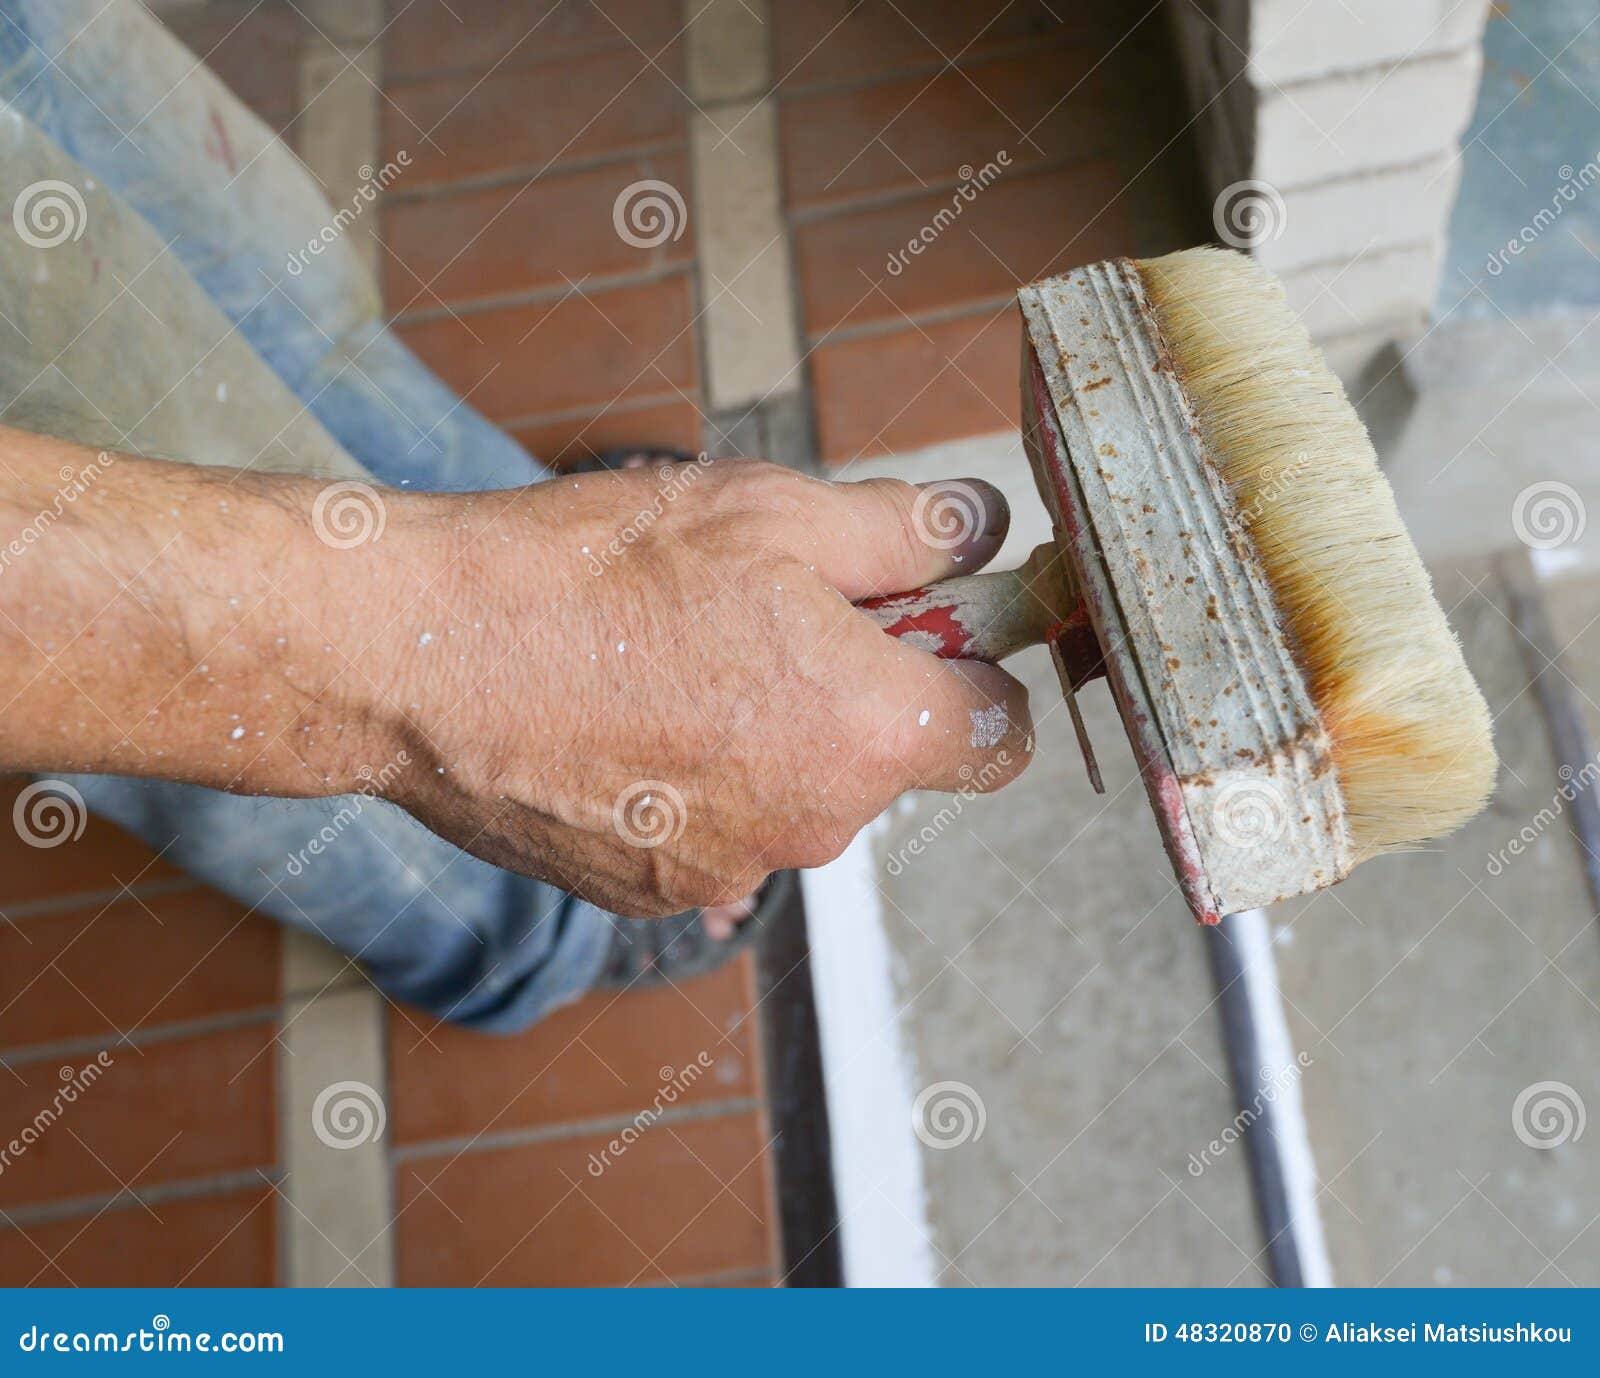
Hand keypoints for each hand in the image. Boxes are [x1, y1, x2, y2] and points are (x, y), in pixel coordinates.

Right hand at [0, 434, 1034, 918]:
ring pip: (802, 793)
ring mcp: (737, 870)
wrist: (421, 656)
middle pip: (890, 757)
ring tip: (677, 659)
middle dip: (857, 689)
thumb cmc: (593, 571)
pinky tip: (633, 723)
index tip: (930, 622)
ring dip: (773, 733)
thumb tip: (985, 529)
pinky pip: (727, 833)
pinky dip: (704, 783)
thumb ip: (908, 530)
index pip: (1000, 731)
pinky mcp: (661, 894)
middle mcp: (819, 824)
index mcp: (869, 730)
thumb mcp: (774, 510)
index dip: (976, 664)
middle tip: (763, 610)